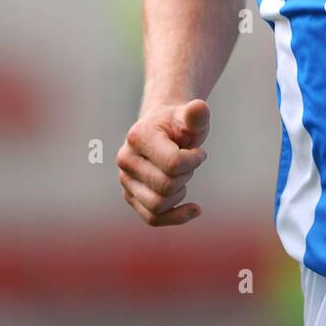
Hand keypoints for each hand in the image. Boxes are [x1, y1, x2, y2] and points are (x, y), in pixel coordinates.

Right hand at [116, 99, 209, 225]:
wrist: (164, 130)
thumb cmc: (180, 123)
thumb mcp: (190, 117)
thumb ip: (196, 114)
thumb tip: (199, 107)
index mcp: (138, 137)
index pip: (173, 164)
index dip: (194, 161)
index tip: (200, 152)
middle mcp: (125, 160)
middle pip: (166, 187)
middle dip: (186, 176)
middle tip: (189, 163)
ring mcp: (126, 180)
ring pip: (158, 206)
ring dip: (180, 193)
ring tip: (183, 176)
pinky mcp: (132, 196)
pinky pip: (153, 218)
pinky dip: (176, 217)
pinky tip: (195, 209)